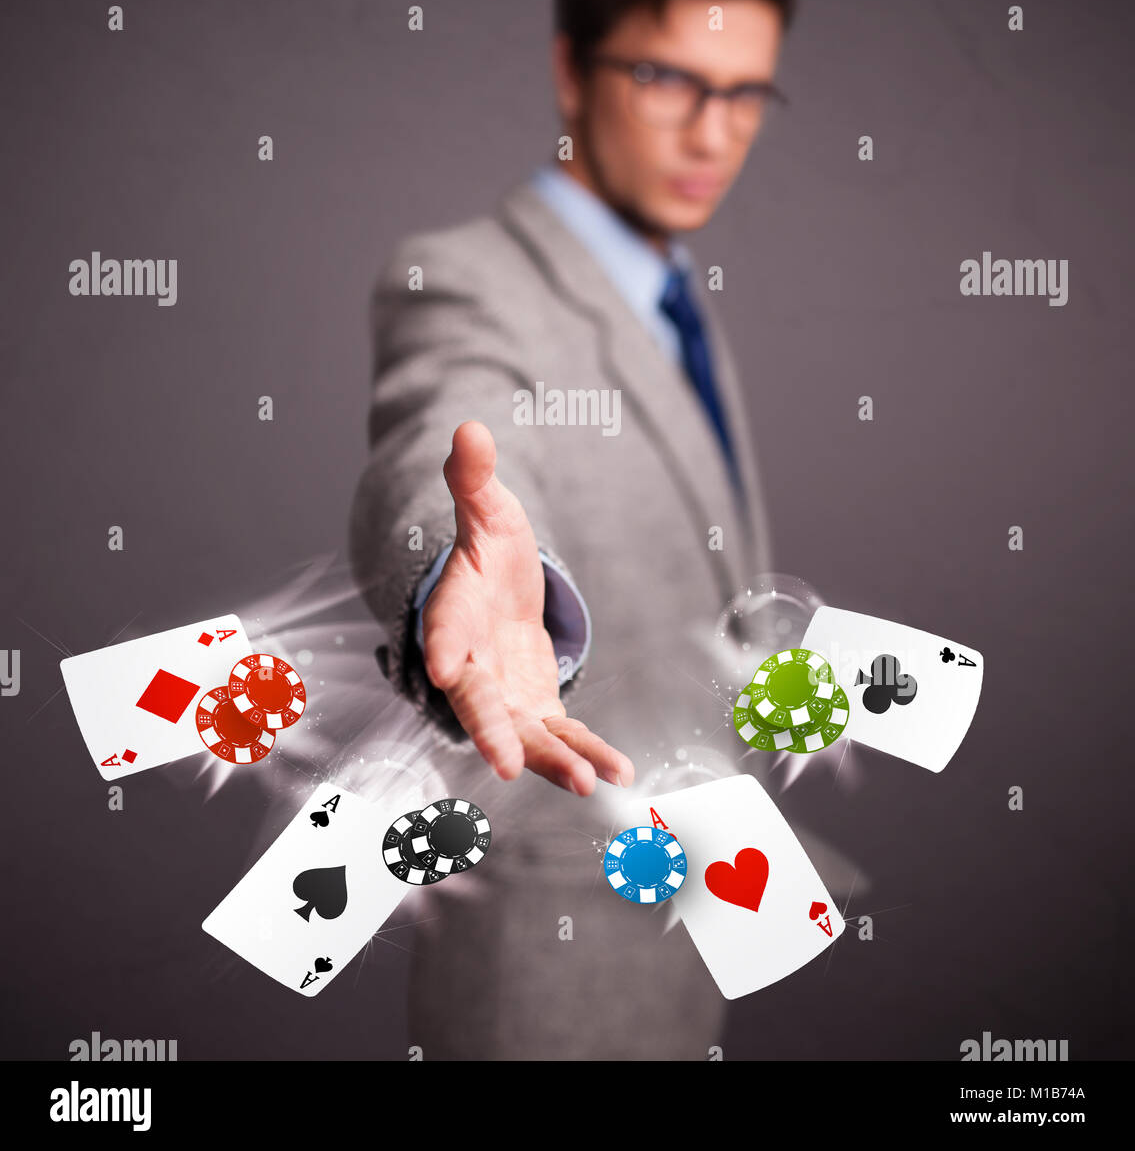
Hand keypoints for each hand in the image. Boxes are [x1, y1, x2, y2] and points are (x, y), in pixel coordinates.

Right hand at [421, 420, 633, 794]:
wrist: (498, 590)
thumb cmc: (486, 548)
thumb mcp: (486, 510)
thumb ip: (473, 479)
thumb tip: (468, 427)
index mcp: (454, 613)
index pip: (444, 629)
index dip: (444, 646)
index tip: (445, 668)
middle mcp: (472, 665)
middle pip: (478, 704)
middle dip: (494, 733)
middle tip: (508, 764)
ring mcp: (503, 695)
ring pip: (525, 733)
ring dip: (554, 759)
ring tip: (589, 782)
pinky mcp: (536, 709)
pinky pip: (562, 735)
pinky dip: (588, 753)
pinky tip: (621, 773)